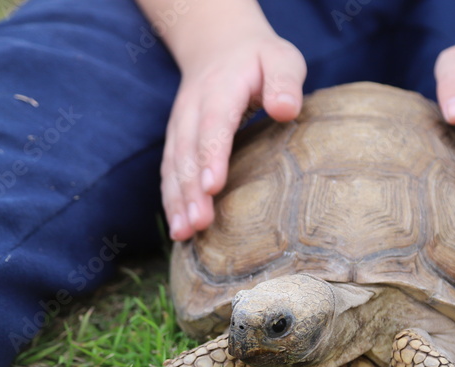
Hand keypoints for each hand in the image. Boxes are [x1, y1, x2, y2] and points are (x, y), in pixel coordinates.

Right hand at [161, 27, 305, 240]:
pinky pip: (170, 173)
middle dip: (191, 189)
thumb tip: (285, 109)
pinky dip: (171, 201)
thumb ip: (284, 80)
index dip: (211, 155)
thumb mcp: (280, 58)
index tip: (213, 186)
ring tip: (184, 233)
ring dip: (177, 200)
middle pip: (189, 152)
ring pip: (174, 166)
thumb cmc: (259, 59)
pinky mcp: (177, 142)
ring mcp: (180, 127)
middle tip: (199, 223)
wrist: (218, 45)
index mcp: (221, 88)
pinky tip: (179, 230)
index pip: (214, 124)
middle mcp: (193, 109)